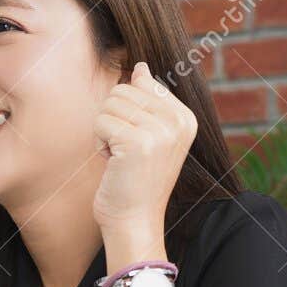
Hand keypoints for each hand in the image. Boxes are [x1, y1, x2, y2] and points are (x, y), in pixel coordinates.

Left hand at [91, 61, 197, 246]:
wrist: (135, 220)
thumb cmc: (137, 179)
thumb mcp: (150, 134)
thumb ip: (148, 99)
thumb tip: (140, 66)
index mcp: (187, 118)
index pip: (143, 84)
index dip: (129, 111)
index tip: (140, 142)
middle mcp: (178, 122)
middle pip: (123, 90)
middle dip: (114, 118)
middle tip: (126, 150)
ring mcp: (160, 131)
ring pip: (109, 104)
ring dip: (105, 131)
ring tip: (120, 157)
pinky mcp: (137, 142)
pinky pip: (100, 121)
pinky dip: (99, 143)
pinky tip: (114, 163)